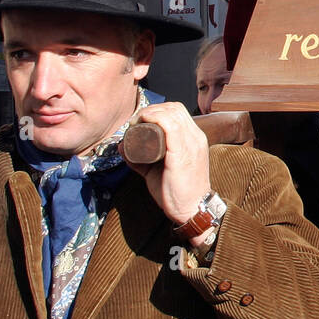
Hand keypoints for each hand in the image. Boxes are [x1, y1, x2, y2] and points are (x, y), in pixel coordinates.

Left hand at [124, 102, 211, 225]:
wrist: (192, 209)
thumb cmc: (177, 192)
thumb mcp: (157, 171)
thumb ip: (140, 161)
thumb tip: (122, 147)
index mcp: (194, 139)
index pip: (178, 112)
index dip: (157, 110)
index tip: (140, 121)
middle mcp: (196, 137)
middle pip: (174, 108)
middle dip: (152, 109)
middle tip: (135, 122)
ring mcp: (191, 144)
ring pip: (172, 112)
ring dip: (151, 112)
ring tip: (136, 124)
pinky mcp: (183, 152)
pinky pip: (170, 125)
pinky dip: (155, 117)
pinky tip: (143, 122)